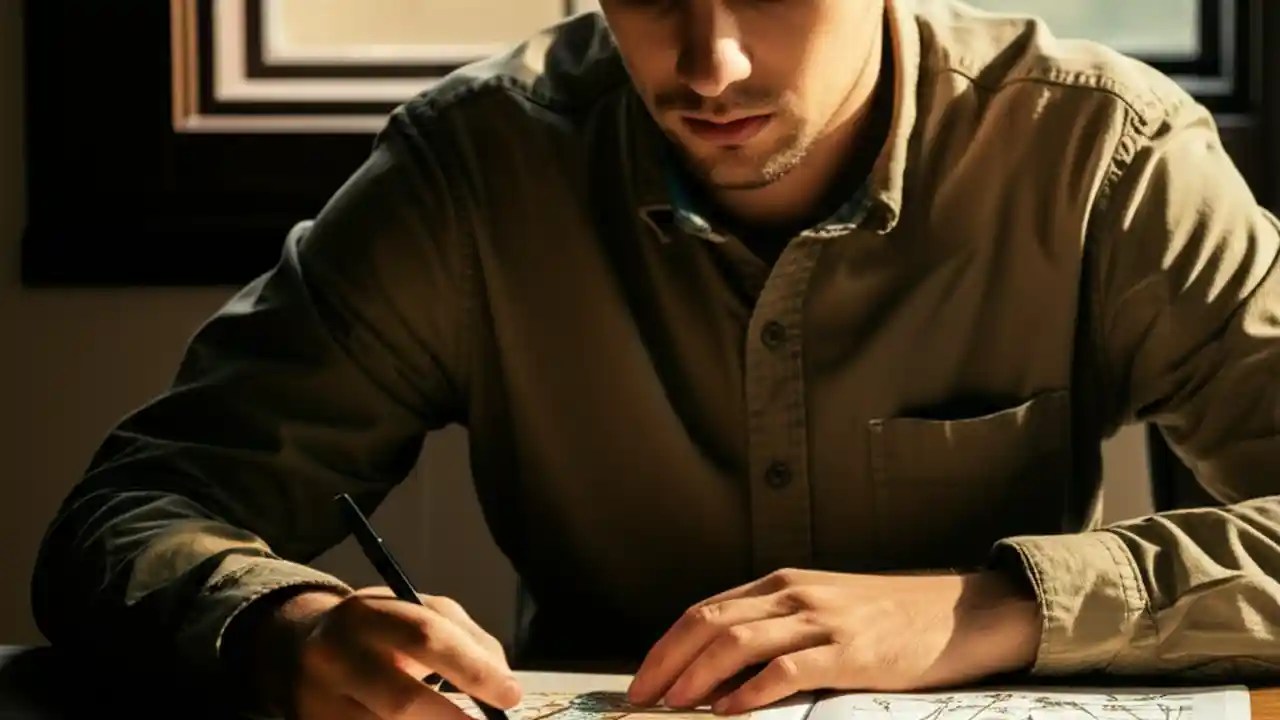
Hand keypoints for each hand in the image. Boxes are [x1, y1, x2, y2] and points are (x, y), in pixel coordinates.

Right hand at [239, 586, 521, 719]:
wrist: (305, 647)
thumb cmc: (383, 630)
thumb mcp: (422, 613)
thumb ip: (467, 639)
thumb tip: (503, 683)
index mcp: (368, 612)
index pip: (426, 637)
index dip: (473, 669)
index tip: (511, 695)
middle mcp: (335, 655)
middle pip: (401, 700)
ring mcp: (318, 701)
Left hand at [625, 568, 1040, 714]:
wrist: (956, 613)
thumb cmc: (886, 619)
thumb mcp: (822, 610)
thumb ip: (775, 628)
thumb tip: (717, 670)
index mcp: (781, 585)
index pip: (705, 611)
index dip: (666, 647)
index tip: (642, 681)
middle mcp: (793, 595)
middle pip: (710, 623)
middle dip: (667, 663)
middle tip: (642, 699)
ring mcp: (821, 620)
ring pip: (737, 641)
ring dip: (696, 676)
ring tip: (673, 707)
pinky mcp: (849, 651)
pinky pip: (787, 669)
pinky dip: (751, 691)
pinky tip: (729, 712)